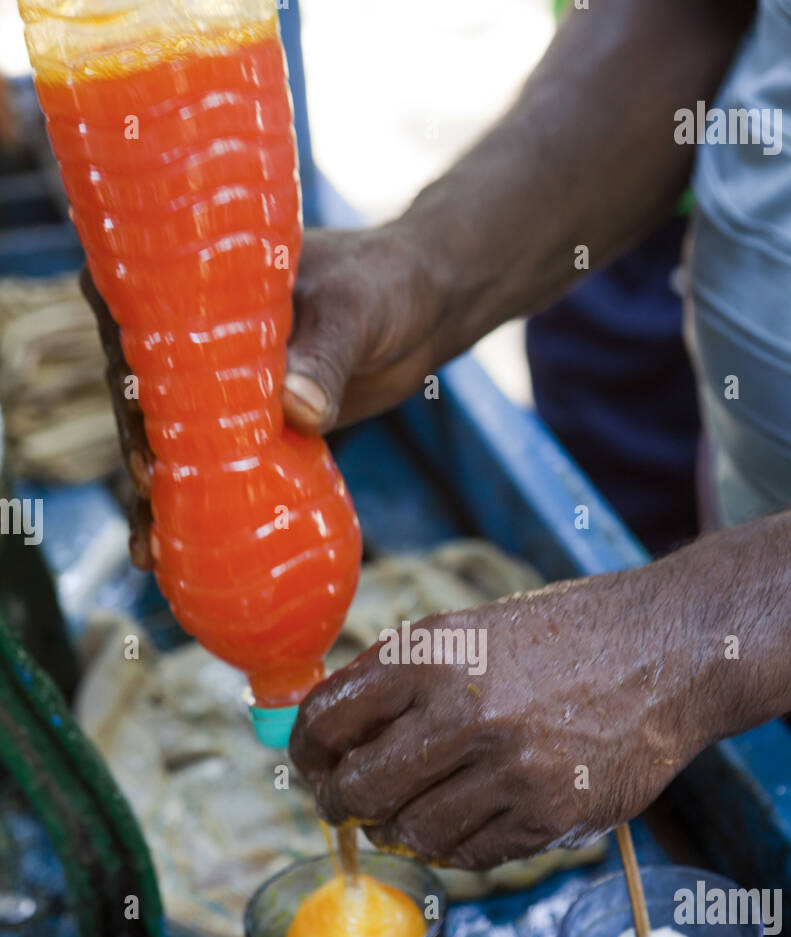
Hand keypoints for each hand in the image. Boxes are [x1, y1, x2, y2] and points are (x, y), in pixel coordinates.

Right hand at [83, 222, 443, 566]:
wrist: (420, 311)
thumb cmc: (382, 289)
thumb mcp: (352, 315)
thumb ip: (324, 360)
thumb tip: (297, 409)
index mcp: (194, 285)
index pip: (138, 334)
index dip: (130, 387)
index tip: (144, 437)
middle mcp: (189, 335)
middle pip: (144, 400)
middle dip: (139, 454)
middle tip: (148, 495)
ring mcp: (212, 387)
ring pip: (168, 443)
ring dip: (155, 499)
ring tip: (148, 554)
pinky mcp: (244, 428)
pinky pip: (210, 469)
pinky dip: (193, 511)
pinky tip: (172, 558)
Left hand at [290, 564, 712, 869]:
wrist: (669, 650)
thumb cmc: (562, 639)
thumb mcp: (470, 630)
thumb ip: (399, 678)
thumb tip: (327, 737)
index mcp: (430, 654)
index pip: (325, 720)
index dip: (306, 753)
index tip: (314, 766)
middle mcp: (463, 711)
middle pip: (358, 789)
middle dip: (342, 804)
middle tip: (350, 805)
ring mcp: (509, 768)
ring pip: (412, 833)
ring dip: (400, 831)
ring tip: (411, 814)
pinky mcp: (550, 814)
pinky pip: (470, 855)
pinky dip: (455, 846)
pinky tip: (465, 821)